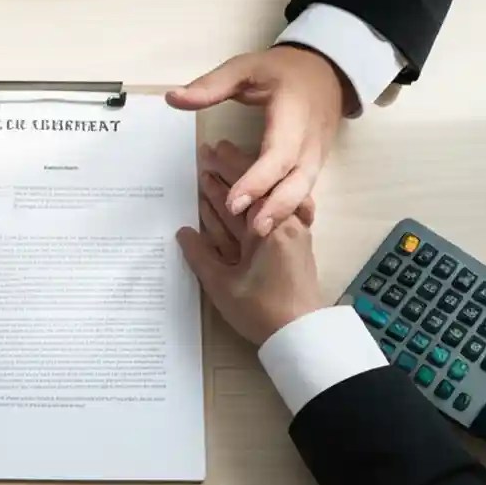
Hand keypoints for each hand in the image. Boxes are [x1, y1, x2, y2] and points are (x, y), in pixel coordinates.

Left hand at [166, 46, 352, 237]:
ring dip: (285, 213)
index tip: (233, 202)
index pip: (279, 153)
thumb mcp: (246, 68)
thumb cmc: (281, 71)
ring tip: (259, 235)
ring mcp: (318, 155)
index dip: (258, 180)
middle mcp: (311, 140)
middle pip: (299, 180)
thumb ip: (211, 85)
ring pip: (306, 190)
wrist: (326, 72)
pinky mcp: (316, 165)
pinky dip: (291, 209)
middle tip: (252, 230)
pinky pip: (305, 190)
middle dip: (277, 207)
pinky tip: (270, 225)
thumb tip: (173, 98)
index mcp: (294, 114)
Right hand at [176, 140, 324, 345]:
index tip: (206, 153)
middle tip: (212, 150)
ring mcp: (291, 233)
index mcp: (267, 228)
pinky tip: (249, 198)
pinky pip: (273, 213)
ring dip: (242, 184)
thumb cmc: (262, 310)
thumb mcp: (223, 285)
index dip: (221, 171)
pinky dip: (257, 203)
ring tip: (222, 168)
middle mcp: (283, 224)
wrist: (302, 333)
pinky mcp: (294, 244)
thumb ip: (201, 256)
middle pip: (254, 189)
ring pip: (263, 200)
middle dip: (231, 169)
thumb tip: (183, 232)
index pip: (240, 190)